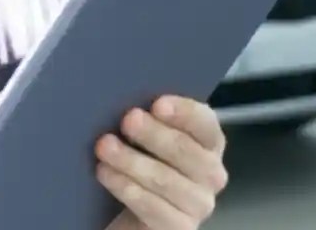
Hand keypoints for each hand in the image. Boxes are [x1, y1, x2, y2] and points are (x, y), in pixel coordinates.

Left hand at [97, 96, 228, 229]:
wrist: (130, 212)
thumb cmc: (139, 160)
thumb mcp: (144, 136)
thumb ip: (146, 117)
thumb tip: (127, 100)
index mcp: (207, 143)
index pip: (205, 124)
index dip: (184, 112)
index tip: (158, 104)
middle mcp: (211, 174)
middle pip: (186, 151)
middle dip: (154, 134)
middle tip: (127, 120)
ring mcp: (199, 204)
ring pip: (167, 180)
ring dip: (133, 161)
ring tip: (104, 147)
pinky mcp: (181, 228)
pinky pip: (155, 209)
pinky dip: (128, 189)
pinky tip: (106, 174)